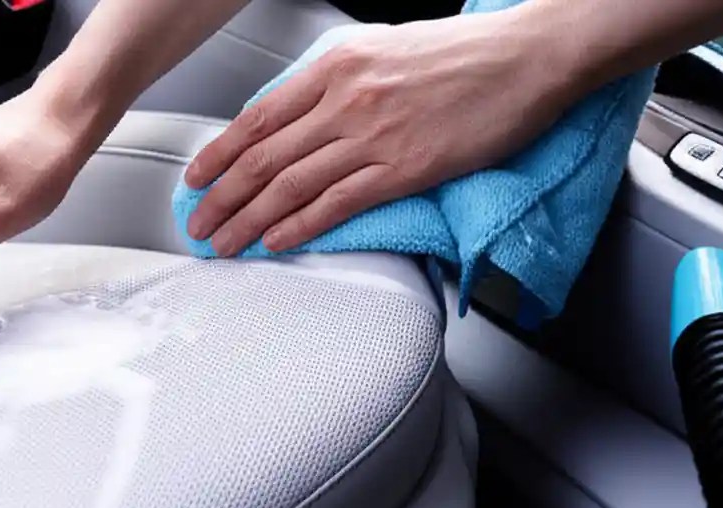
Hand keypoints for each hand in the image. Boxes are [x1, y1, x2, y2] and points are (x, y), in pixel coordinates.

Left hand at [183, 10, 577, 255]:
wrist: (527, 56)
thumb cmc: (461, 53)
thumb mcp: (381, 49)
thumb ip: (336, 82)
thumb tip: (297, 114)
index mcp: (335, 67)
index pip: (257, 118)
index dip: (219, 154)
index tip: (196, 178)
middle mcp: (344, 100)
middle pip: (263, 158)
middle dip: (221, 197)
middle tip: (197, 225)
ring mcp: (372, 135)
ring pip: (290, 186)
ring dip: (248, 221)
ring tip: (224, 244)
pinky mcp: (404, 168)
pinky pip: (337, 203)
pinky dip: (300, 226)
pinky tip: (275, 242)